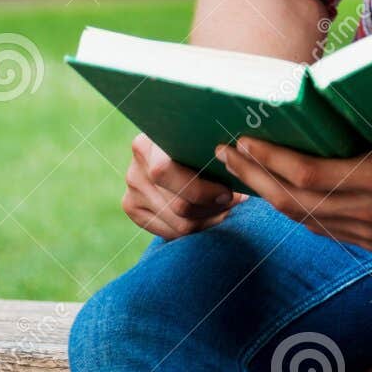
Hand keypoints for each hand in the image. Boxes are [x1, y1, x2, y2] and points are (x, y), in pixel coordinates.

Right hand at [123, 133, 247, 239]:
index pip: (165, 173)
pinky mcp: (132, 209)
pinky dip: (196, 228)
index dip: (201, 189)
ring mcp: (131, 191)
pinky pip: (170, 233)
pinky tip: (210, 216)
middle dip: (213, 207)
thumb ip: (209, 150)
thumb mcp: (197, 138)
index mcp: (148, 144)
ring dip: (209, 219)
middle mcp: (135, 169)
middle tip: (234, 201)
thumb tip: (240, 166)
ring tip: (226, 207)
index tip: (229, 191)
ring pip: (179, 223)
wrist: (164, 146)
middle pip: (178, 205)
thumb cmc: (191, 139)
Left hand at [214, 79, 371, 253]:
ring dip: (268, 195)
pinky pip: (324, 229)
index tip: (243, 136)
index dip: (273, 160)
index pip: (312, 179)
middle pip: (295, 202)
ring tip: (239, 168)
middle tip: (219, 149)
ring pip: (305, 220)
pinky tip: (282, 194)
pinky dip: (294, 211)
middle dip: (254, 176)